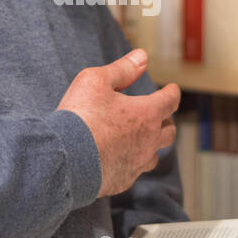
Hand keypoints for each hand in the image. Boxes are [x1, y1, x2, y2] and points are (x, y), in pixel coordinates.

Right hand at [57, 49, 179, 197]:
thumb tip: (142, 56)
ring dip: (152, 145)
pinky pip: (134, 171)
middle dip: (166, 120)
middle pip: (169, 131)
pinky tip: (122, 159)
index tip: (172, 90)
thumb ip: (122, 69)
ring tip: (144, 139)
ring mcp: (137, 163)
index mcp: (146, 114)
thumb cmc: (80, 117)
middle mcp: (148, 141)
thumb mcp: (96, 81)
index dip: (172, 92)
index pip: (170, 101)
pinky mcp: (123, 181)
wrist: (65, 158)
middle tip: (161, 115)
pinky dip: (132, 162)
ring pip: (154, 155)